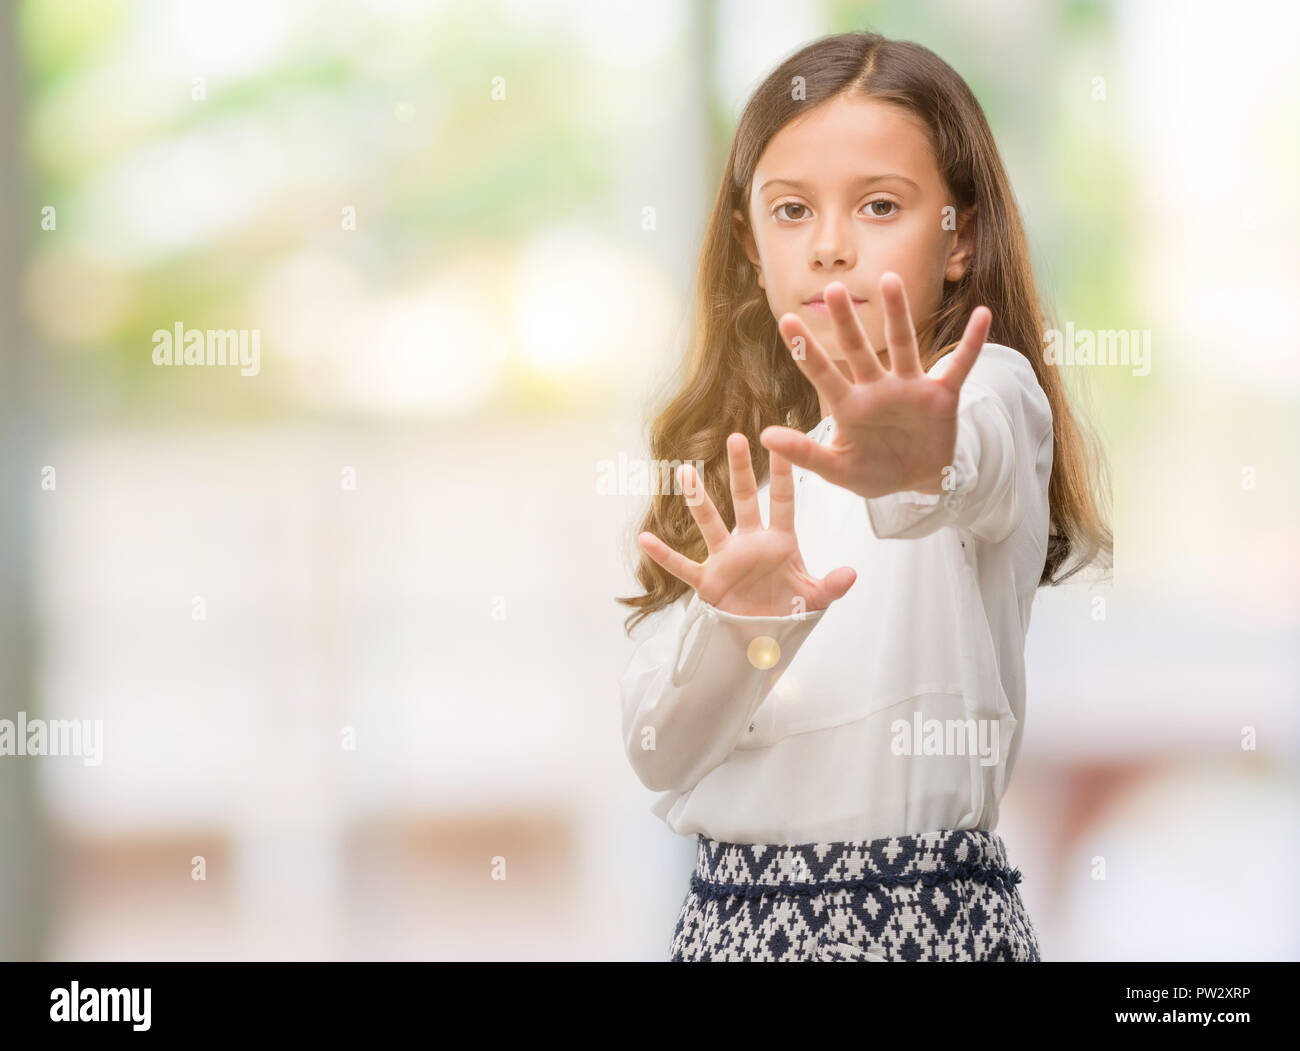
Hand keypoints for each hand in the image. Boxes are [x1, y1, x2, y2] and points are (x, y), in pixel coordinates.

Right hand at [637, 433, 856, 617]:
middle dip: (741, 470)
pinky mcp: (709, 582)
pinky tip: (645, 539)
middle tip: (735, 437)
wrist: (765, 639)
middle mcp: (750, 543)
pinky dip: (664, 554)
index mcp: (780, 542)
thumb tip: (851, 573)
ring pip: (710, 523)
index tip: (784, 443)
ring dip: (698, 499)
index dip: (783, 474)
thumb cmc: (790, 611)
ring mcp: (726, 560)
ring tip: (685, 471)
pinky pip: (683, 566)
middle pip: (744, 500)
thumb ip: (832, 585)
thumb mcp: (815, 599)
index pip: (782, 501)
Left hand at [758, 272, 991, 499]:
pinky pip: (960, 365)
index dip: (805, 349)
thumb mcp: (837, 470)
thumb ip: (804, 453)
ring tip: (891, 280)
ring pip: (903, 345)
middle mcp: (877, 388)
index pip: (822, 373)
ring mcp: (910, 388)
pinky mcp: (942, 395)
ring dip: (899, 314)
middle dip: (847, 321)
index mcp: (849, 405)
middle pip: (859, 349)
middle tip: (834, 288)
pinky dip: (972, 343)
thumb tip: (764, 435)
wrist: (919, 483)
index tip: (786, 320)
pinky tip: (983, 315)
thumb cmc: (875, 472)